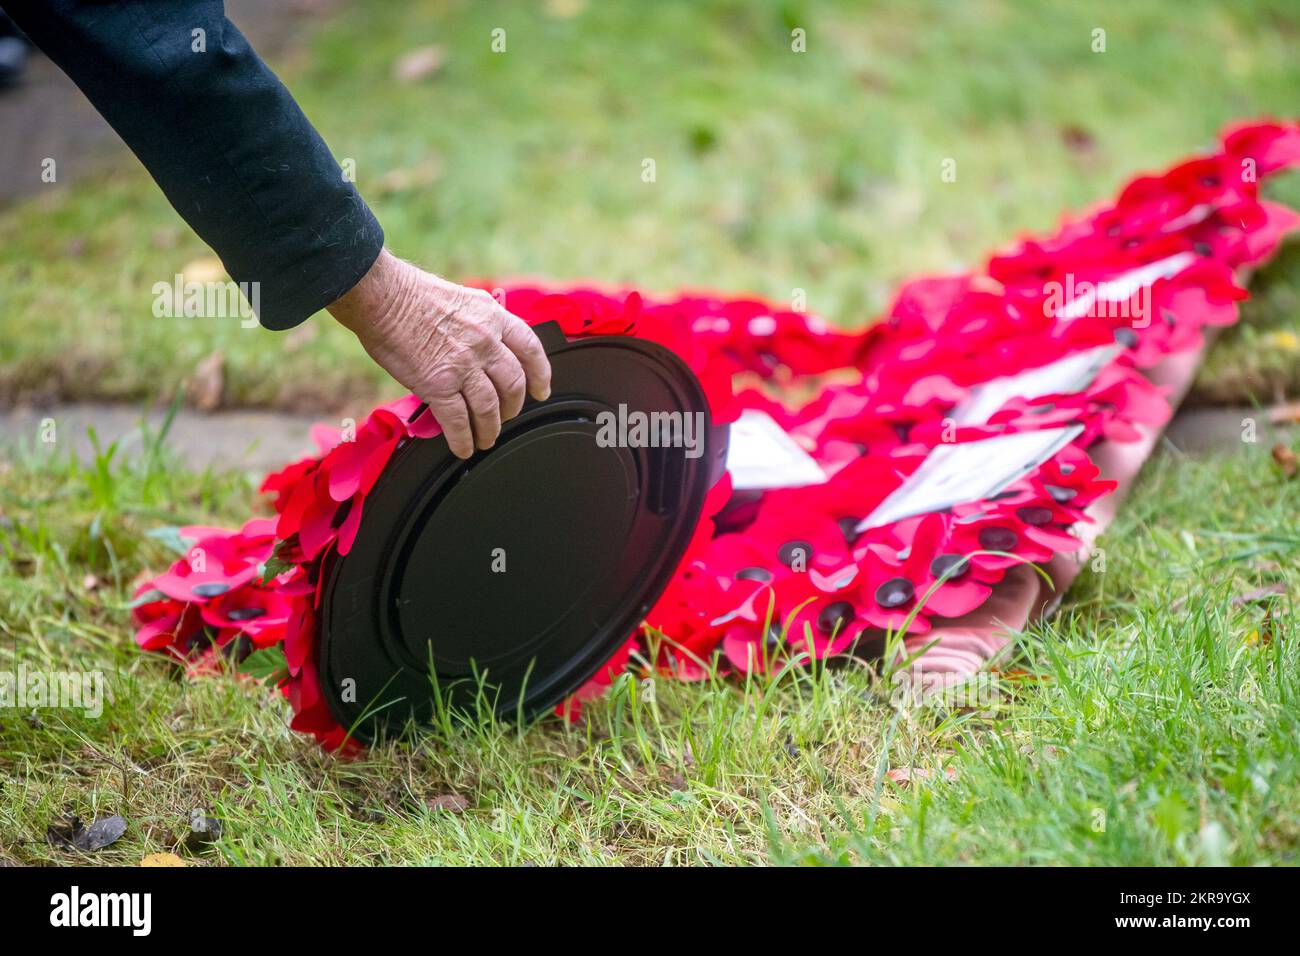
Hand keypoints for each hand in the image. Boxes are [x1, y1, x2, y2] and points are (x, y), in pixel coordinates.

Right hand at [328, 249, 550, 457]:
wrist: (381, 295)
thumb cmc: (412, 294)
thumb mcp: (463, 300)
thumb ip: (481, 325)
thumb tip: (487, 351)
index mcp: (493, 317)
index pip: (530, 349)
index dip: (540, 375)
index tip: (541, 390)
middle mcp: (485, 342)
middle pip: (513, 384)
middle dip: (513, 407)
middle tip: (506, 417)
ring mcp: (463, 365)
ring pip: (489, 408)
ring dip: (489, 429)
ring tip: (485, 439)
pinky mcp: (438, 385)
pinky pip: (458, 421)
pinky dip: (463, 439)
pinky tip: (463, 448)